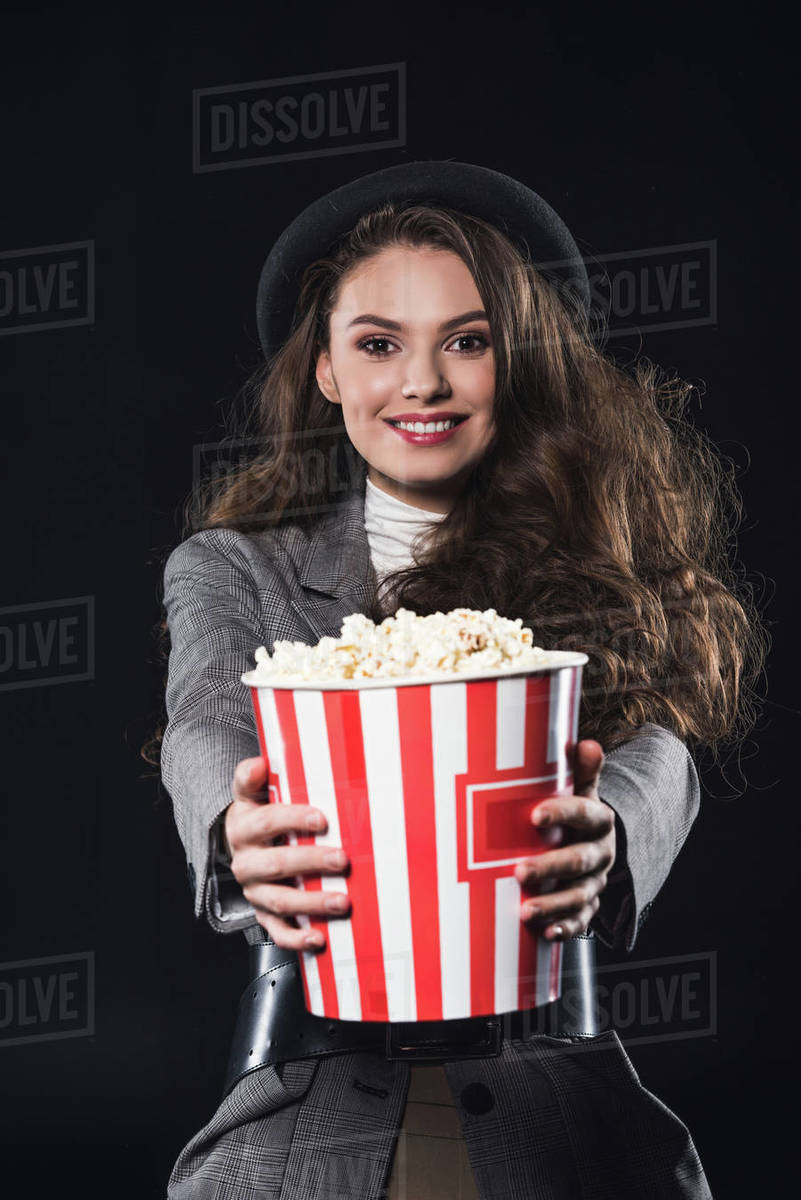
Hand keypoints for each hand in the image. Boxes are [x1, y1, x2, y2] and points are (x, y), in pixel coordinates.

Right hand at [224, 756, 350, 951]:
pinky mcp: (263, 914)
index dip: (293, 819)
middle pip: (277, 864)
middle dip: (311, 862)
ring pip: (280, 901)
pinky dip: (297, 940)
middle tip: (342, 859)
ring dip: (313, 904)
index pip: (266, 823)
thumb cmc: (257, 815)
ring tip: (343, 901)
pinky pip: (277, 931)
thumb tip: (259, 762)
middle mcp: (245, 863)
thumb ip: (252, 776)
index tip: (322, 818)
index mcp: (243, 829)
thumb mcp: (250, 793)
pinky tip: (320, 939)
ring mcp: (254, 892)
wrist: (240, 847)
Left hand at [515, 740, 615, 940]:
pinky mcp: (587, 907)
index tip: (535, 815)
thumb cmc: (575, 814)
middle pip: (579, 861)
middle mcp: (601, 854)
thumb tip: (585, 742)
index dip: (562, 813)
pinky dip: (566, 929)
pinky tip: (546, 934)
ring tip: (526, 911)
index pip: (584, 814)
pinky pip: (580, 922)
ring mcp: (595, 883)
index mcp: (599, 820)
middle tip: (519, 871)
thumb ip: (580, 771)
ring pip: (578, 897)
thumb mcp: (581, 790)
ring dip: (553, 906)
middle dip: (550, 867)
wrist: (596, 846)